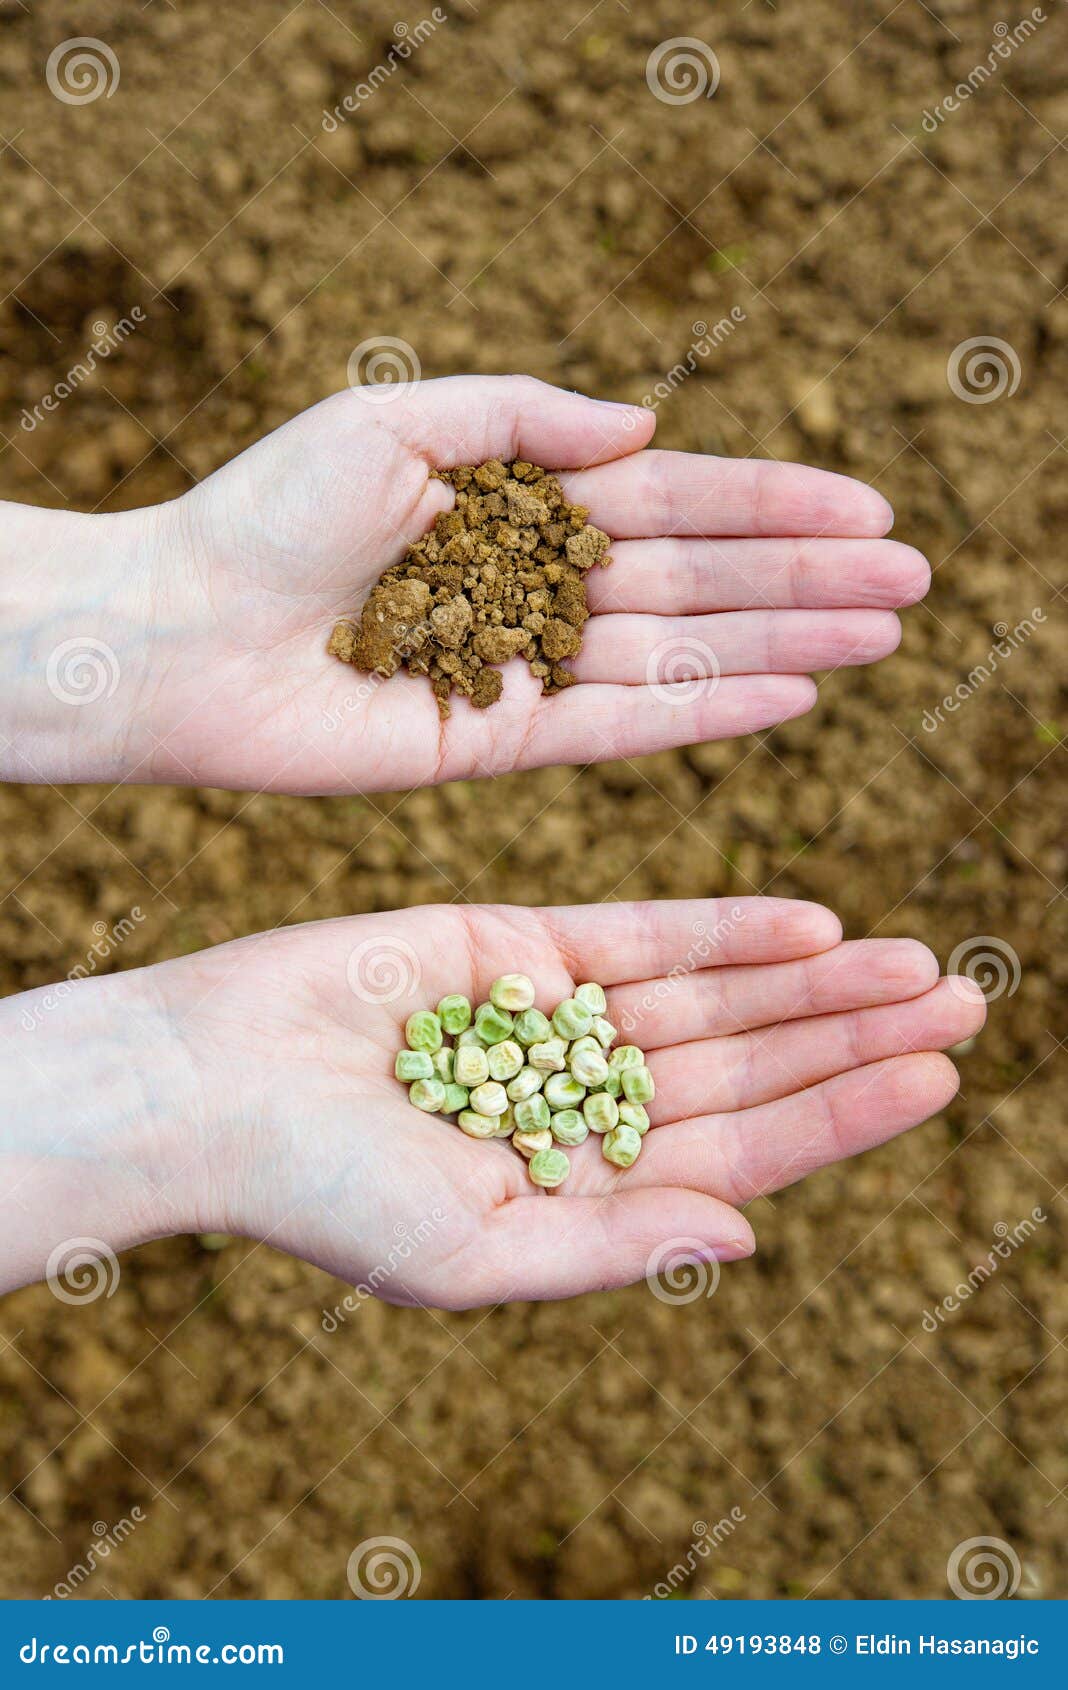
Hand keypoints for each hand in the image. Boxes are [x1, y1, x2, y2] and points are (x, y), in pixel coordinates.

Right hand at [20, 897, 982, 1309]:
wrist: (212, 1086)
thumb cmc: (323, 1196)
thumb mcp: (475, 1256)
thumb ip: (614, 1243)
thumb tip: (751, 1235)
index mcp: (584, 1186)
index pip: (743, 1151)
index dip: (840, 1116)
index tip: (934, 1079)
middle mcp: (587, 1101)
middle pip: (750, 1065)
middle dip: (852, 1036)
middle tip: (963, 1001)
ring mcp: (558, 1017)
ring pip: (715, 995)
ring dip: (812, 977)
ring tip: (915, 961)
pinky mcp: (520, 942)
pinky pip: (644, 932)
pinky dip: (724, 927)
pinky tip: (808, 921)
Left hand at [132, 375, 924, 792]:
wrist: (180, 630)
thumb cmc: (270, 512)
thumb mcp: (396, 422)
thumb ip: (524, 418)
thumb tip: (647, 430)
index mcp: (520, 503)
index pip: (671, 502)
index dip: (771, 505)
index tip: (868, 509)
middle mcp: (537, 589)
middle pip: (698, 582)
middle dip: (805, 580)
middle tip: (910, 583)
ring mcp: (526, 669)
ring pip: (679, 657)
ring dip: (783, 646)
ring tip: (881, 637)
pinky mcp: (500, 741)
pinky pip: (621, 728)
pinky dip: (705, 715)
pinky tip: (791, 698)